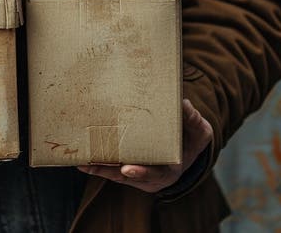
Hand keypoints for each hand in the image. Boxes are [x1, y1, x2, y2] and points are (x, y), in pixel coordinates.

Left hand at [78, 99, 211, 192]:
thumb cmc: (192, 139)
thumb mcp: (199, 131)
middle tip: (90, 165)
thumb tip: (183, 103)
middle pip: (127, 176)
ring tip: (80, 161)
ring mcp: (139, 173)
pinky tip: (83, 158)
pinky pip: (112, 168)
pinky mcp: (129, 167)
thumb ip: (193, 119)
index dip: (141, 172)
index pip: (155, 173)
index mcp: (170, 169)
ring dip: (98, 167)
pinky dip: (99, 164)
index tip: (127, 168)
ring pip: (115, 174)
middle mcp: (152, 176)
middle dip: (108, 171)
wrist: (187, 148)